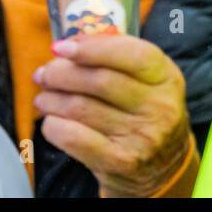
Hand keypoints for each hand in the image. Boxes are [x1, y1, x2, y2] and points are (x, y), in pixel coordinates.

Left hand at [34, 35, 195, 196]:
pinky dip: (54, 126)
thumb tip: (72, 43)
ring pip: (81, 107)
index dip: (93, 47)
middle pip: (99, 80)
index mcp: (167, 78)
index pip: (133, 54)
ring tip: (43, 97)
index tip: (62, 47)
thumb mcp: (149, 84)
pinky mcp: (120, 161)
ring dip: (52, 99)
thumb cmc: (145, 116)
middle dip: (62, 73)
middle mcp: (159, 106)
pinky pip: (73, 137)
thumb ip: (119, 60)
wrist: (162, 168)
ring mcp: (141, 135)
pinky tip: (52, 121)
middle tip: (45, 74)